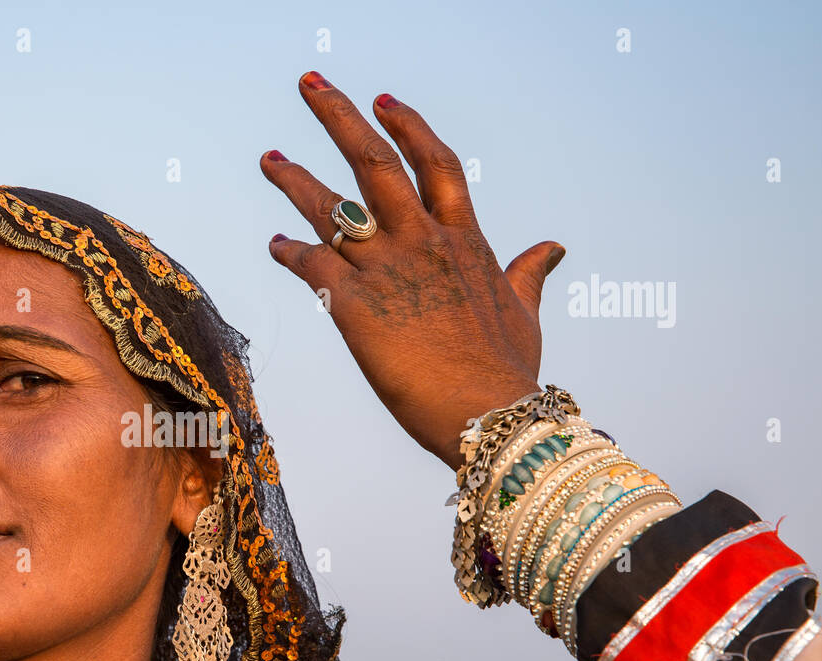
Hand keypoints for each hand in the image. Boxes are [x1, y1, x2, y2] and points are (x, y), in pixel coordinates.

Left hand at [261, 71, 565, 471]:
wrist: (489, 416)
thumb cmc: (508, 372)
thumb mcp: (525, 313)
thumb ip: (529, 273)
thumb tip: (552, 247)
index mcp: (465, 240)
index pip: (435, 164)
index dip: (407, 126)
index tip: (382, 99)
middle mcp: (423, 243)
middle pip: (376, 161)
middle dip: (338, 116)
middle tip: (308, 83)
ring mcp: (388, 271)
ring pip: (332, 207)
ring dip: (295, 179)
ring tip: (269, 158)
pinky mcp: (354, 306)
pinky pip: (312, 264)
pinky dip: (289, 250)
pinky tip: (276, 245)